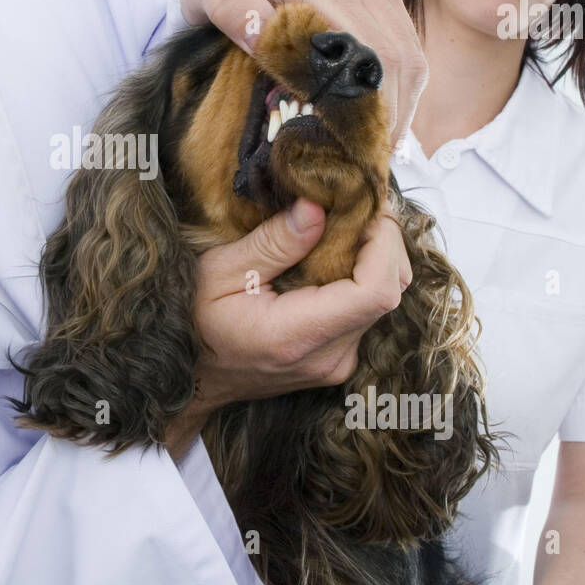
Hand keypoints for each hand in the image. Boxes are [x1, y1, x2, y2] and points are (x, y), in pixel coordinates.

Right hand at [165, 196, 411, 459]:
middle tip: (358, 204)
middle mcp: (329, 357)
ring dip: (376, 257)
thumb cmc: (197, 324)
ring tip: (347, 224)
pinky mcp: (341, 358)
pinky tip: (337, 255)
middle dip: (384, 241)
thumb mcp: (218, 272)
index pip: (375, 292)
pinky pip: (368, 310)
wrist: (195, 379)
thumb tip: (316, 208)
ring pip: (385, 300)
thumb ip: (272, 242)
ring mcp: (338, 362)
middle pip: (390, 291)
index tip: (368, 208)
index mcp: (296, 336)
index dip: (385, 244)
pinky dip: (363, 276)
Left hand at [178, 0, 427, 150]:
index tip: (351, 150)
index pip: (368, 53)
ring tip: (372, 154)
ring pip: (411, 61)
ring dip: (397, 110)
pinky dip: (397, 92)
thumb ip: (231, 9)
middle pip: (399, 63)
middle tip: (364, 166)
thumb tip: (262, 36)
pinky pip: (405, 53)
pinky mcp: (384, 0)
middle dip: (387, 120)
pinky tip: (377, 125)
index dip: (368, 108)